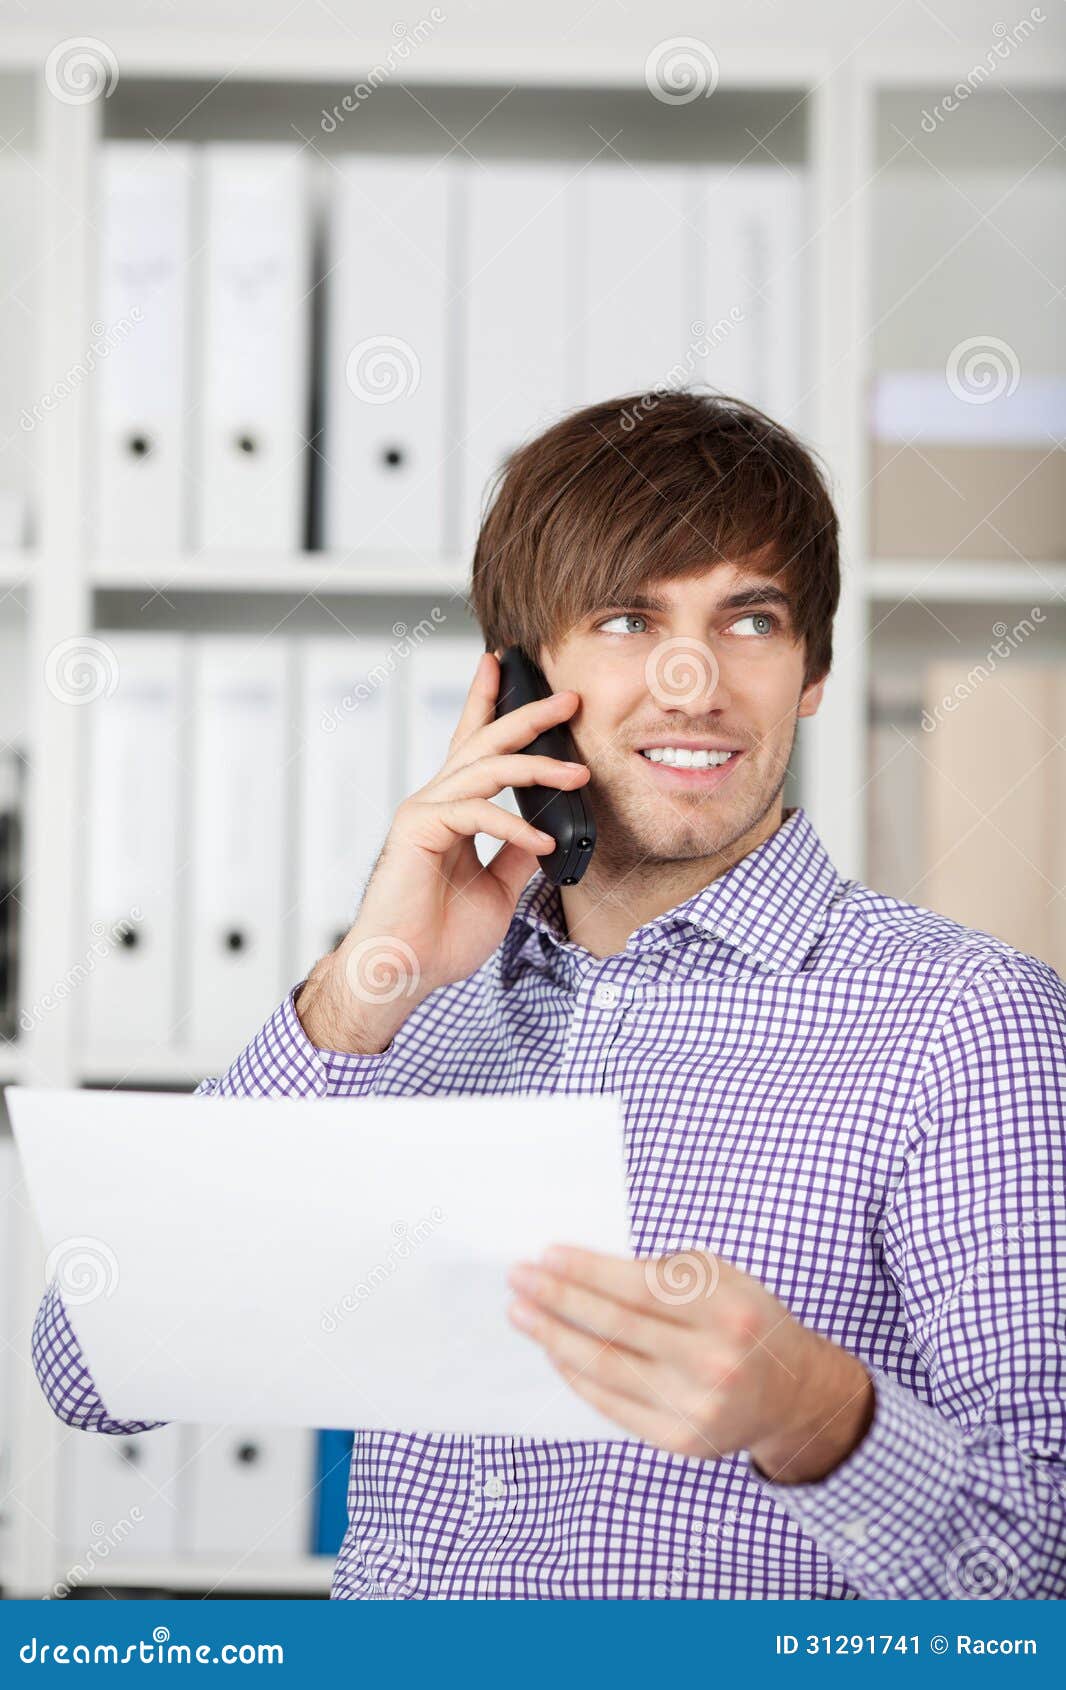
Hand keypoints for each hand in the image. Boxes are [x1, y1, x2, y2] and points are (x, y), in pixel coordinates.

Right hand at [296, 650, 589, 1054]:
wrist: (402, 971)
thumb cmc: (440, 937)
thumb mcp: (498, 887)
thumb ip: (516, 853)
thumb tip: (547, 829)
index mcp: (453, 811)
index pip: (474, 747)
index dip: (488, 704)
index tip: (505, 668)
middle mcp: (436, 802)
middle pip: (484, 741)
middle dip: (526, 714)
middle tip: (566, 698)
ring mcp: (424, 811)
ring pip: (486, 768)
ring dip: (537, 766)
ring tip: (578, 773)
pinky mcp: (419, 829)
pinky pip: (476, 813)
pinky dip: (514, 826)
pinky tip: (541, 841)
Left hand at [507, 1246, 874, 1482]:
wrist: (792, 1394)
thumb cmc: (745, 1320)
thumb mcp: (723, 1278)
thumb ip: (665, 1272)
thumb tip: (585, 1268)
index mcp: (727, 1310)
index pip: (640, 1288)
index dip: (588, 1272)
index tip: (547, 1255)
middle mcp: (714, 1361)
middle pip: (616, 1327)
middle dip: (558, 1299)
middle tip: (519, 1278)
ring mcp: (696, 1406)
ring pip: (606, 1368)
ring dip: (555, 1337)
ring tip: (521, 1313)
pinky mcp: (680, 1440)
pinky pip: (613, 1404)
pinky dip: (577, 1376)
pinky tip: (555, 1352)